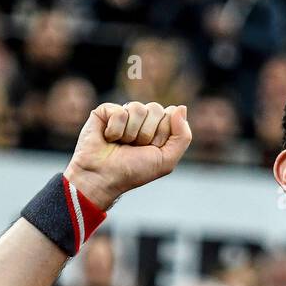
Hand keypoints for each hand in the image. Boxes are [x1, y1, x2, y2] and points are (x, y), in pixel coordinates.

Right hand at [64, 102, 191, 209]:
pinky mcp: (105, 111)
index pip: (170, 115)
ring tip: (121, 144)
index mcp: (157, 126)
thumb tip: (181, 107)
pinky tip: (108, 138)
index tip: (150, 149)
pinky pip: (119, 112)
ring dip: (130, 134)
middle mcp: (141, 118)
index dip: (162, 135)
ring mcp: (123, 113)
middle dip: (146, 134)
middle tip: (134, 147)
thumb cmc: (133, 171)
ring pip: (137, 108)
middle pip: (155, 109)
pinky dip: (114, 130)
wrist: (102, 178)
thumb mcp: (166, 159)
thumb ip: (182, 136)